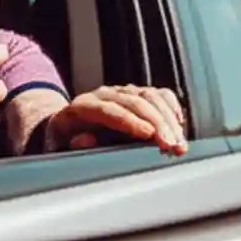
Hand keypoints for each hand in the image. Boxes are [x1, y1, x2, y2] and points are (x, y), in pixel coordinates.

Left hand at [46, 85, 187, 155]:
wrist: (69, 128)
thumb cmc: (65, 143)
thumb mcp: (60, 149)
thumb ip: (71, 146)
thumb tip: (86, 140)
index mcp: (82, 107)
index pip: (108, 109)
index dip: (129, 121)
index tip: (149, 135)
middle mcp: (104, 94)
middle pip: (135, 102)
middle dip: (157, 123)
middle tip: (172, 146)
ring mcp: (122, 92)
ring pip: (151, 96)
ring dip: (169, 119)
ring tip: (180, 144)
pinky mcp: (137, 94)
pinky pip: (159, 94)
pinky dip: (172, 108)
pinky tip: (179, 125)